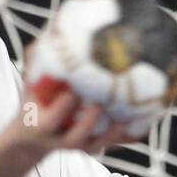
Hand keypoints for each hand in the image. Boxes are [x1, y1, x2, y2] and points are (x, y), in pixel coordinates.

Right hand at [6, 43, 141, 155]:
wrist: (33, 139)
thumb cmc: (35, 102)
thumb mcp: (30, 85)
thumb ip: (37, 61)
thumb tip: (51, 29)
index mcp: (43, 124)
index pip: (52, 119)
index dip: (64, 107)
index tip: (72, 90)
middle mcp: (61, 139)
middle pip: (78, 136)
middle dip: (90, 120)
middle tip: (103, 101)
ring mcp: (80, 146)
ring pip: (100, 142)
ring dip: (117, 131)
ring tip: (133, 115)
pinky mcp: (94, 147)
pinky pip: (114, 143)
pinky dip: (129, 133)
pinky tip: (146, 119)